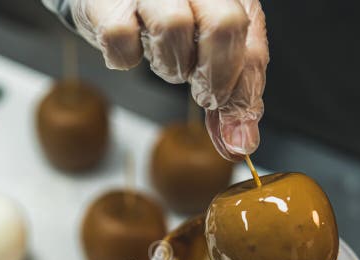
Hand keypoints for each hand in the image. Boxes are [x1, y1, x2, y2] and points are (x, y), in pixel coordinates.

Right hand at [68, 0, 267, 158]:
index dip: (243, 94)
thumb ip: (229, 98)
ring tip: (167, 63)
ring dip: (170, 65)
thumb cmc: (166, 25)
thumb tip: (239, 144)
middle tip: (204, 95)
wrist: (111, 1)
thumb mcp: (208, 58)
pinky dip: (124, 57)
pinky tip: (129, 51)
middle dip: (215, 76)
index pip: (252, 47)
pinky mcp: (107, 1)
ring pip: (173, 26)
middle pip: (225, 24)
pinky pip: (119, 35)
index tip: (234, 133)